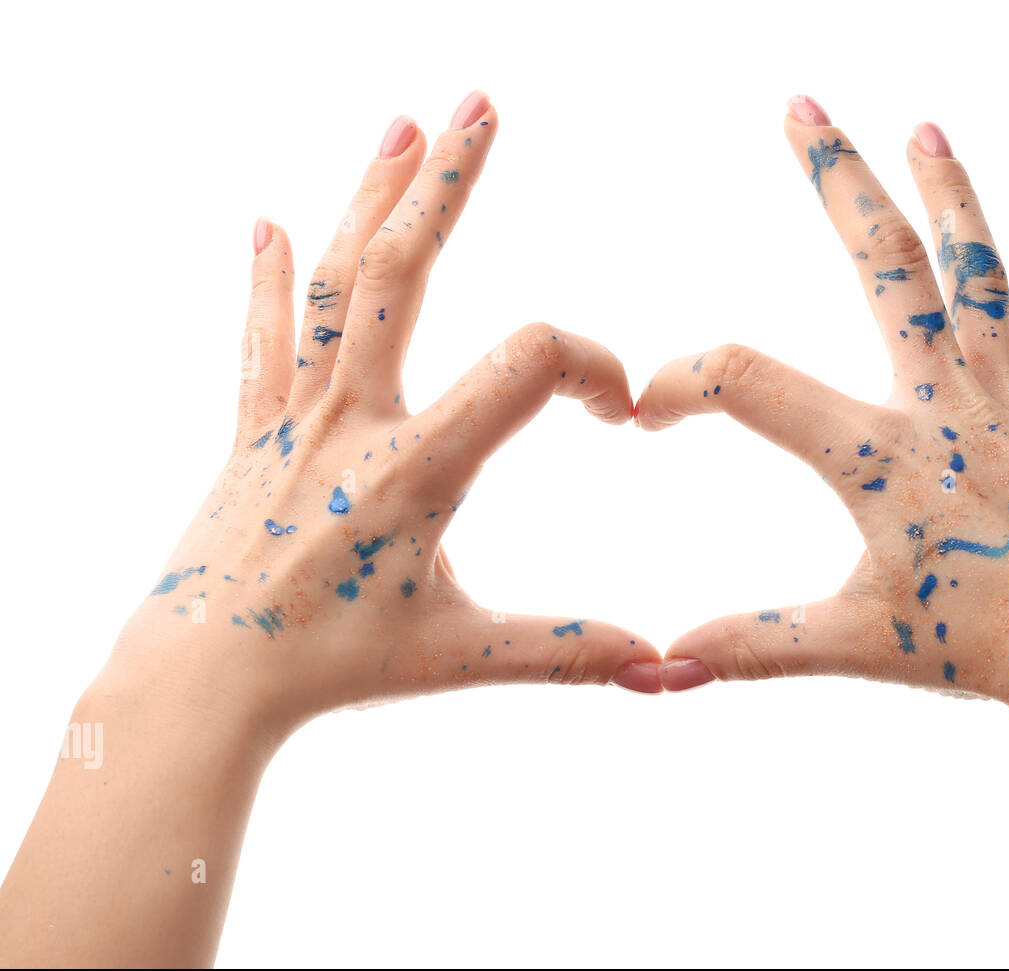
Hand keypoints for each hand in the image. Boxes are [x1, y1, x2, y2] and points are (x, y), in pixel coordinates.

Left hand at [112, 91, 662, 732]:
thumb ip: (562, 650)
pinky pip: (263, 339)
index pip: (525, 366)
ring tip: (401, 126)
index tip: (618, 412)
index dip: (591, 367)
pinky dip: (269, 279)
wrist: (200, 679)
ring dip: (370, 198)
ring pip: (335, 285)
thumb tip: (660, 666)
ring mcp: (295, 418)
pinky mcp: (255, 433)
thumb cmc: (328, 666)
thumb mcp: (456, 656)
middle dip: (448, 183)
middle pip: (402, 273)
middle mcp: (351, 421)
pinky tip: (267, 223)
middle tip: (481, 105)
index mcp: (415, 468)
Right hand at [636, 97, 1008, 713]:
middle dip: (839, 183)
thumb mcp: (854, 644)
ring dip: (952, 200)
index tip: (646, 408)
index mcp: (880, 455)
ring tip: (926, 130)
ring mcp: (1007, 410)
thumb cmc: (980, 649)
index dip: (683, 380)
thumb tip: (662, 666)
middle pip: (886, 270)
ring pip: (978, 282)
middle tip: (803, 109)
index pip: (752, 381)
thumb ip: (754, 645)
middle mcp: (944, 408)